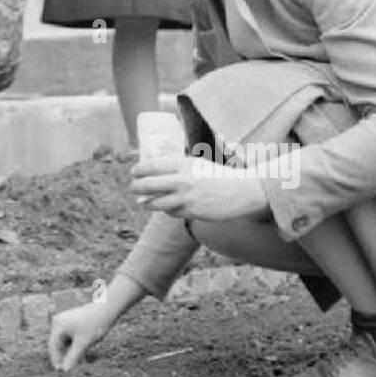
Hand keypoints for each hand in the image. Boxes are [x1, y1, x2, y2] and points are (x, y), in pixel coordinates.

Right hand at [49, 302, 111, 371]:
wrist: (107, 308)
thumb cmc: (95, 324)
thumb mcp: (84, 343)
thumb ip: (73, 357)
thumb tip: (65, 370)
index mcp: (58, 325)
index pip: (53, 346)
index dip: (56, 360)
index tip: (61, 371)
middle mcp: (59, 322)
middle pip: (58, 344)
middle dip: (64, 356)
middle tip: (70, 368)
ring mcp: (65, 321)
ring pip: (65, 342)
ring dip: (70, 351)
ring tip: (80, 358)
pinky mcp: (73, 322)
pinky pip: (71, 337)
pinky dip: (75, 345)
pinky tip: (83, 350)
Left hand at [129, 157, 269, 221]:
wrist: (242, 191)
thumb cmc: (218, 175)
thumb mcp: (197, 163)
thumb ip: (178, 167)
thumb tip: (156, 172)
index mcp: (183, 164)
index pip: (151, 166)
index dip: (138, 170)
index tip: (134, 172)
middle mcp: (182, 180)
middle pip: (147, 185)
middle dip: (135, 187)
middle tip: (133, 187)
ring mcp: (186, 198)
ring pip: (156, 203)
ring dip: (147, 202)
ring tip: (143, 201)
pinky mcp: (192, 212)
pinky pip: (171, 212)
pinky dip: (166, 210)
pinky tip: (165, 207)